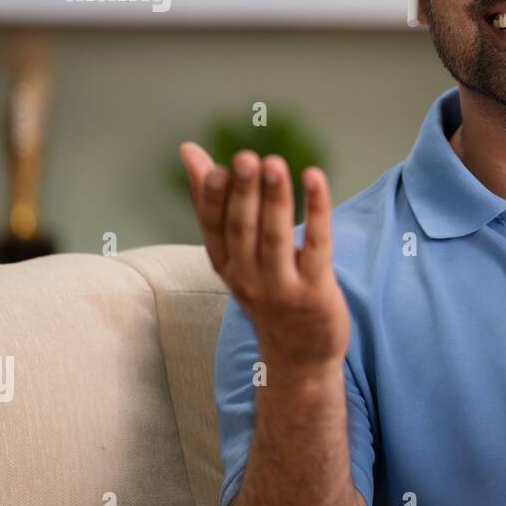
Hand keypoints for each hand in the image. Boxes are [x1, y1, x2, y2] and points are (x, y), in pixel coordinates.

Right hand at [179, 142, 351, 371]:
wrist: (299, 356)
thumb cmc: (266, 291)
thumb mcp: (235, 254)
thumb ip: (214, 201)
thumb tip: (189, 150)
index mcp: (225, 264)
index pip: (213, 227)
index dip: (212, 199)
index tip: (216, 168)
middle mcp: (248, 278)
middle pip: (242, 230)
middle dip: (244, 193)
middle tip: (247, 159)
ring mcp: (282, 287)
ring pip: (276, 237)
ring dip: (275, 199)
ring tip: (275, 163)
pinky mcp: (315, 292)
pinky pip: (317, 245)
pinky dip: (317, 211)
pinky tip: (315, 179)